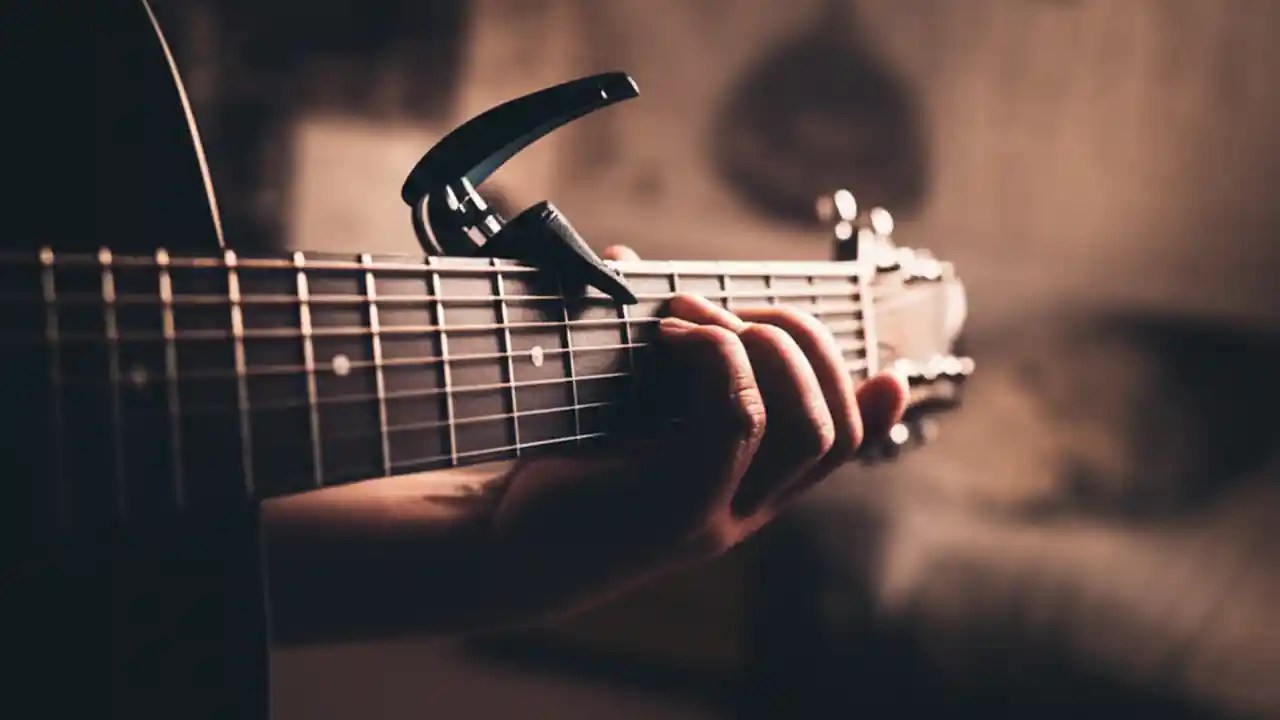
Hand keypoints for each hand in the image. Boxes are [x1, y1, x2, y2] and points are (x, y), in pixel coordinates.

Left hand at [483, 246, 907, 621]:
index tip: (887, 370)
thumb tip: (625, 256)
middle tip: (736, 308)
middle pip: (834, 429)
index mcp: (740, 489)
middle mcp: (741, 510)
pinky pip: (737, 418)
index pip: (837, 455)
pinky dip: (715, 358)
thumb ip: (637, 350)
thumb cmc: (549, 465)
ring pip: (802, 423)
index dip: (873, 409)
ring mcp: (715, 516)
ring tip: (691, 317)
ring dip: (760, 345)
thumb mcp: (610, 404)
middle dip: (806, 344)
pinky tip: (667, 338)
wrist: (487, 542)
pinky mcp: (676, 509)